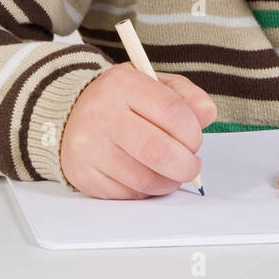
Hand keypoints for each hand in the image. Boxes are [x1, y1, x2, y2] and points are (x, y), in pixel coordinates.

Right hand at [59, 63, 216, 198]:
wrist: (71, 115)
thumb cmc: (122, 101)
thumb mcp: (154, 84)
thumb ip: (186, 96)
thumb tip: (207, 115)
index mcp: (121, 84)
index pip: (172, 111)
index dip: (193, 132)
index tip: (196, 140)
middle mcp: (101, 114)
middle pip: (158, 152)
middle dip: (186, 165)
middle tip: (191, 165)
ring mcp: (88, 148)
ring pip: (145, 180)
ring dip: (169, 181)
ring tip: (171, 171)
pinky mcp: (83, 175)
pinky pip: (128, 194)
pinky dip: (146, 191)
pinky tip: (146, 175)